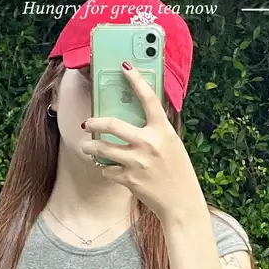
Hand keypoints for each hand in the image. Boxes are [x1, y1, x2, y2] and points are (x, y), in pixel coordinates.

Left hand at [80, 62, 201, 222]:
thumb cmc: (178, 171)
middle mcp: (149, 143)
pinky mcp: (129, 179)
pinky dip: (106, 169)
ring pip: (102, 149)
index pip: (148, 99)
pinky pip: (107, 170)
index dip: (136, 80)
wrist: (181, 202)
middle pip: (112, 125)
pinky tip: (109, 169)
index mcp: (163, 131)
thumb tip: (135, 118)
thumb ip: (156, 130)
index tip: (125, 67)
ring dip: (90, 147)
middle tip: (87, 123)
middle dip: (94, 122)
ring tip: (87, 146)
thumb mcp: (172, 144)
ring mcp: (137, 162)